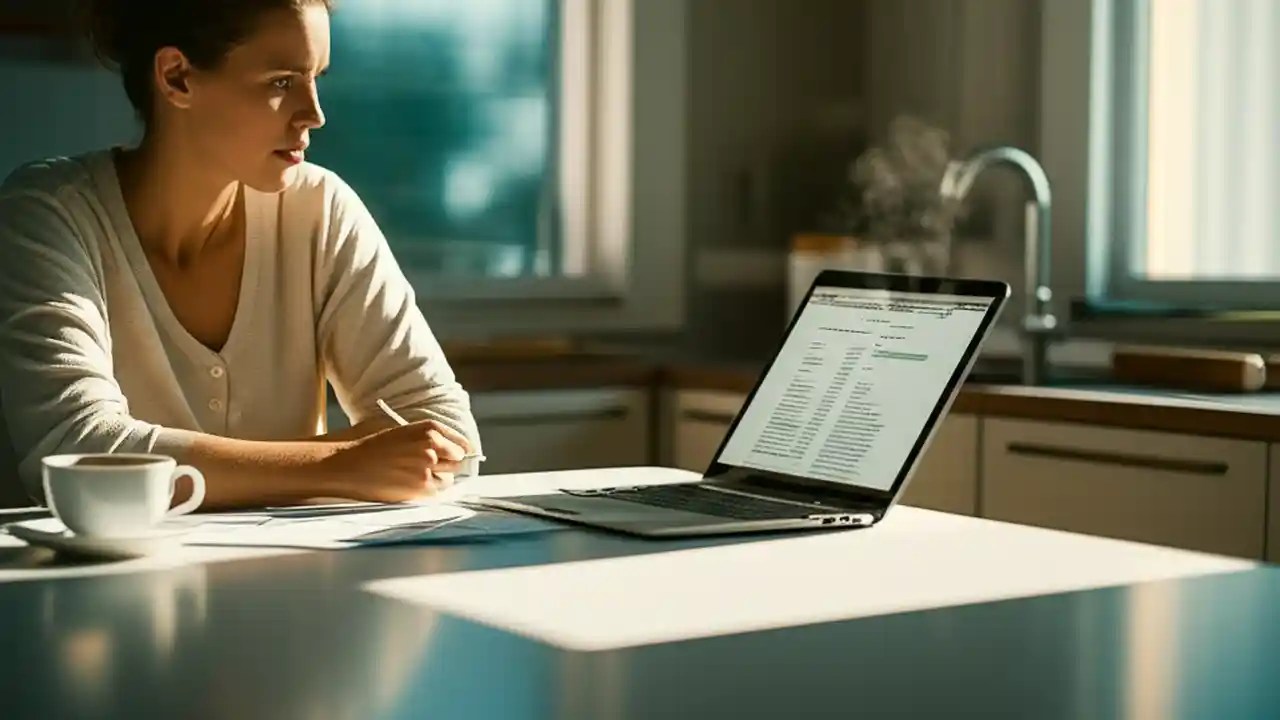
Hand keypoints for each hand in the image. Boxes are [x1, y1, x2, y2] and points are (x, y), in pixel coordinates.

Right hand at [319, 420, 471, 502]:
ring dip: (438, 479)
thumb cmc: (371, 446)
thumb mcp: (404, 431)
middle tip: (427, 467)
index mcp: (429, 428)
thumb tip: (455, 449)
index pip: (461, 443)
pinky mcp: (421, 487)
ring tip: (415, 477)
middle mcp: (433, 445)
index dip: (458, 452)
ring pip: (448, 478)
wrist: (348, 464)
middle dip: (446, 465)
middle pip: (457, 461)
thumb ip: (429, 437)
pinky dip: (428, 492)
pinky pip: (437, 492)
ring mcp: (428, 466)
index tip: (453, 457)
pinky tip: (410, 486)